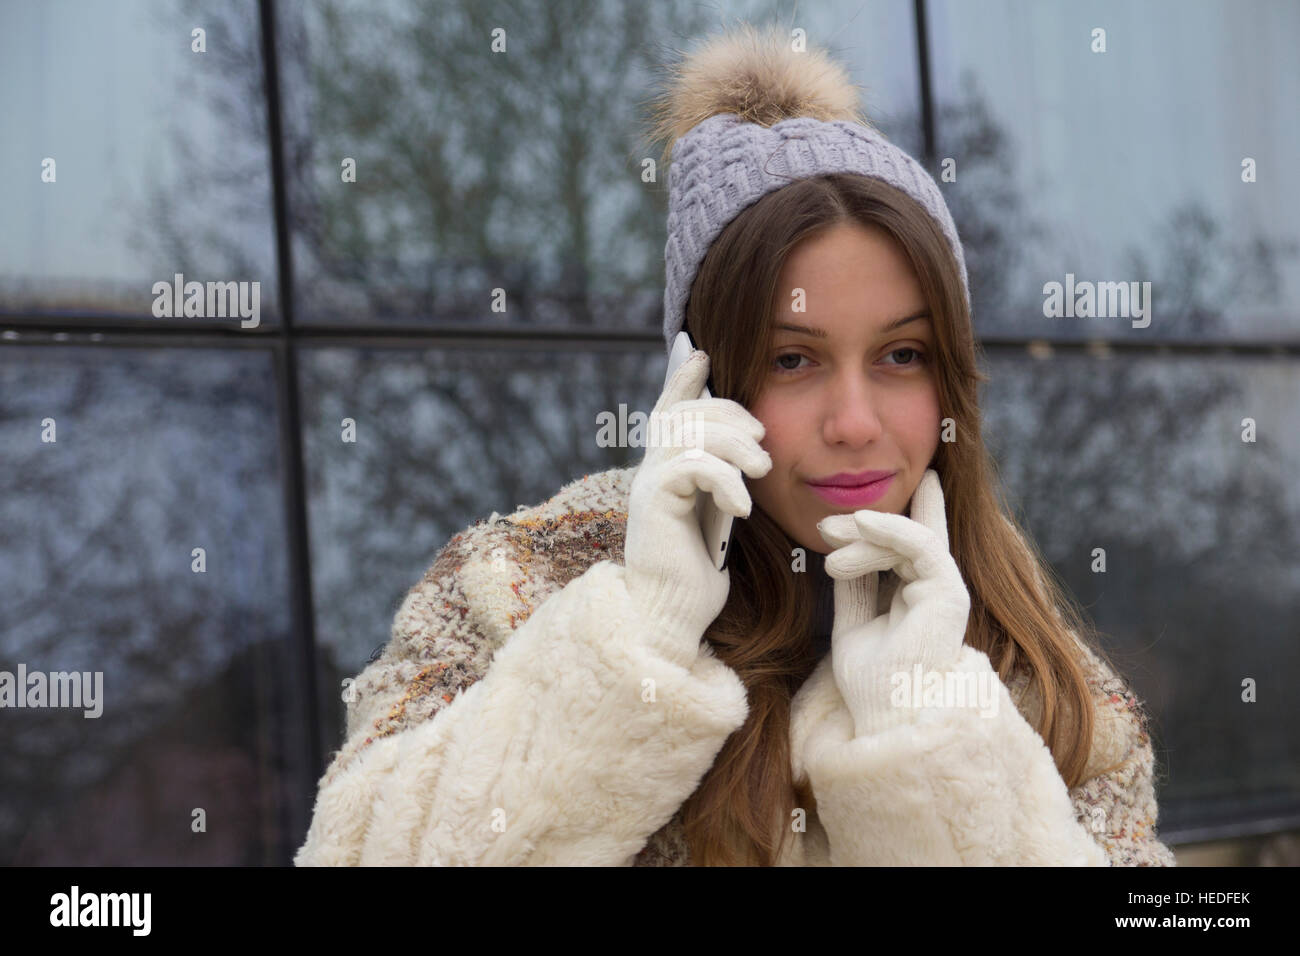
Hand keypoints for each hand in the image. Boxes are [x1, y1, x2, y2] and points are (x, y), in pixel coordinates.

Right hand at [623, 348, 771, 666]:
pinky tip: (743, 507)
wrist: (670, 614)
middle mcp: (651, 468)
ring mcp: (649, 482)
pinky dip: (726, 480)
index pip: (671, 408)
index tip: (701, 351)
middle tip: (762, 439)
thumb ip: (722, 479)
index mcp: (665, 467)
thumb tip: (747, 451)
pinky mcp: (655, 501)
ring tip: (763, 470)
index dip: (683, 377)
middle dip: (731, 413)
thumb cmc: (698, 573)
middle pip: (688, 411)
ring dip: (737, 445)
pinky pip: (693, 465)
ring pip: (693, 432)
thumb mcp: (717, 515)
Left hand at [815, 468, 969, 736]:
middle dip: (862, 526)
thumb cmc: (872, 684)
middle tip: (823, 526)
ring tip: (829, 543)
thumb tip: (842, 557)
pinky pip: (921, 546)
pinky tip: (863, 523)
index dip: (900, 515)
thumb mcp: (853, 625)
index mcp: (915, 598)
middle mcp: (934, 591)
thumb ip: (854, 590)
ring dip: (866, 532)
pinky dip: (891, 529)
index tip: (877, 492)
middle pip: (903, 539)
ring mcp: (944, 591)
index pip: (908, 547)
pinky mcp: (949, 593)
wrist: (887, 716)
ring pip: (907, 539)